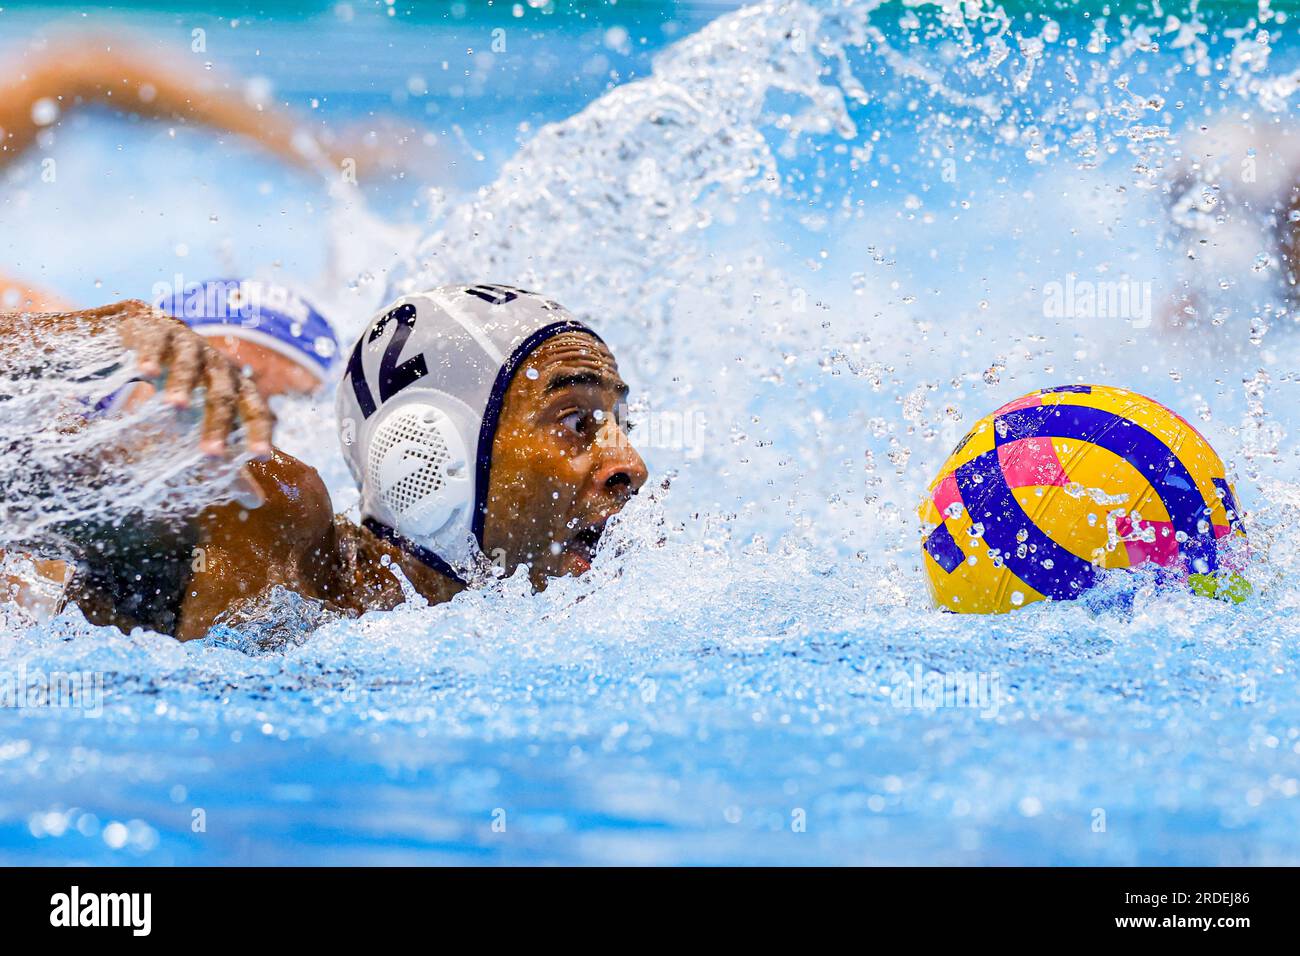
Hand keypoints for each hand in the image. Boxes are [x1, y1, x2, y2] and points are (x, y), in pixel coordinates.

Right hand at [87, 300, 274, 456]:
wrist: (162, 334)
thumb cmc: (194, 385)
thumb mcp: (210, 417)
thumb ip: (227, 455)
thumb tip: (253, 500)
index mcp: (238, 387)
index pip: (255, 411)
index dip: (258, 432)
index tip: (260, 456)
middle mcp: (219, 366)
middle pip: (223, 395)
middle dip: (218, 424)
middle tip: (210, 453)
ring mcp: (192, 346)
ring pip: (190, 367)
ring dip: (184, 386)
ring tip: (174, 407)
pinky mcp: (161, 333)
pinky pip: (157, 345)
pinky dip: (152, 357)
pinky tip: (144, 372)